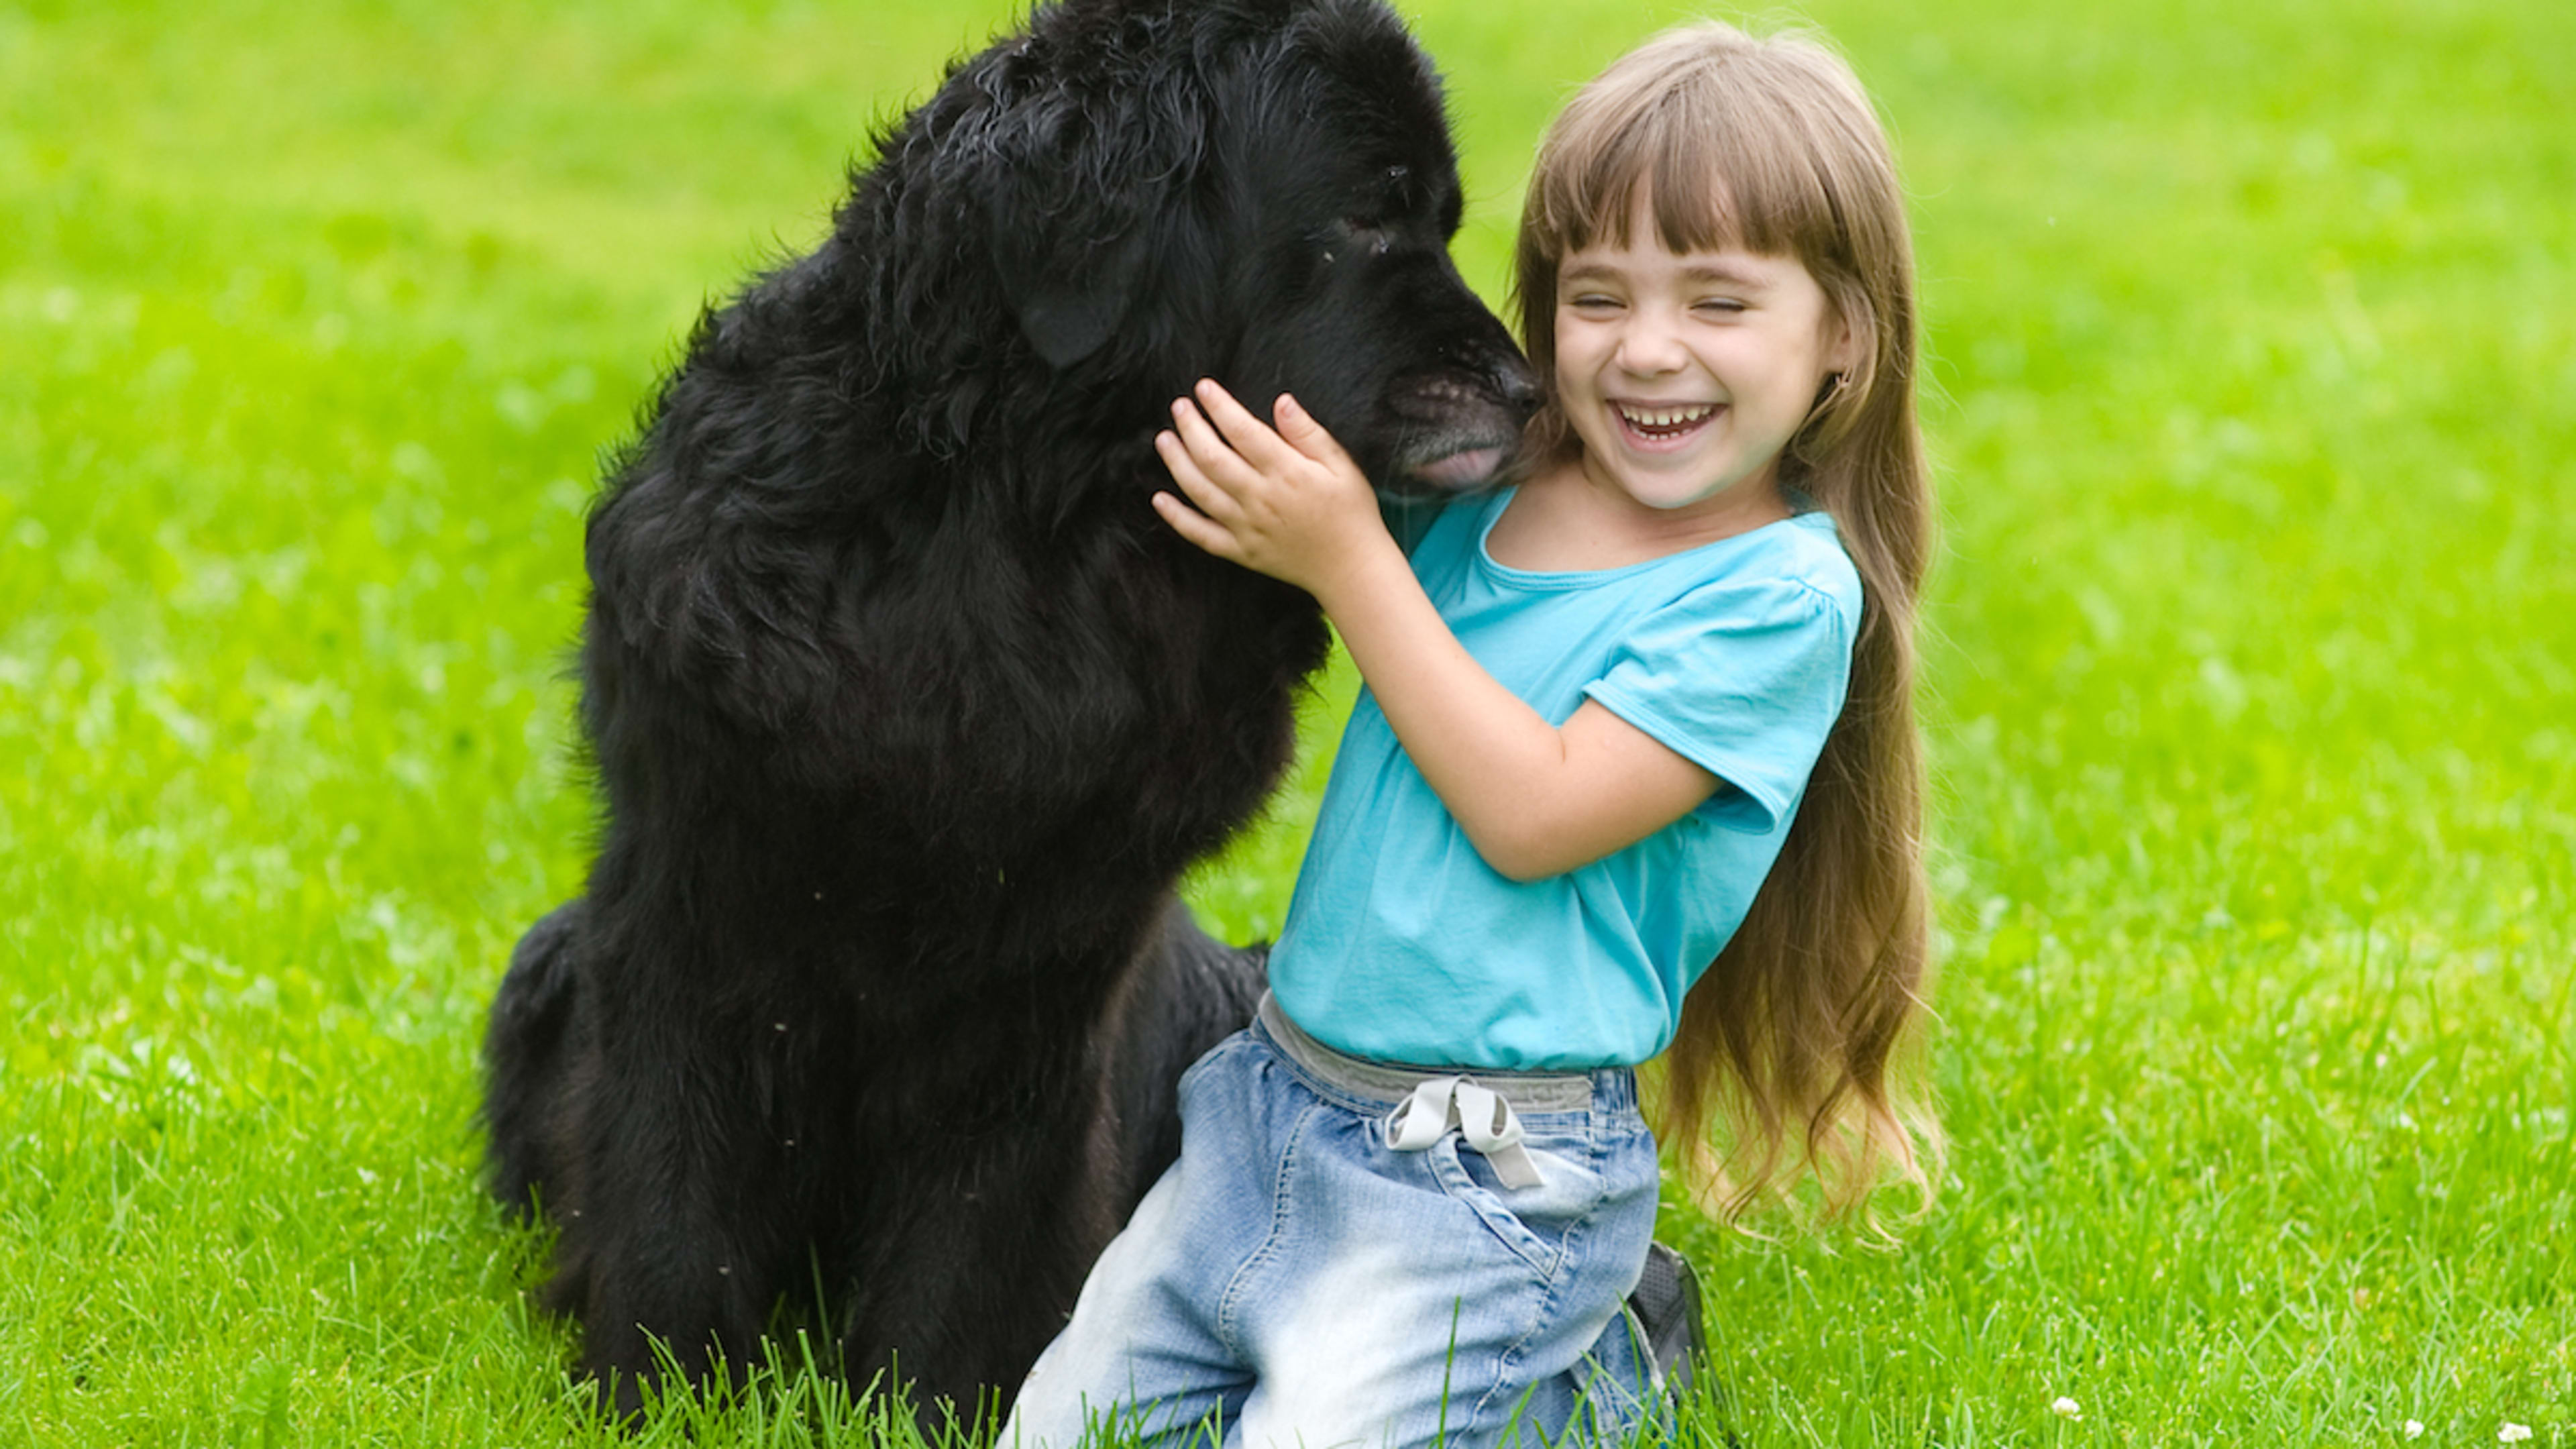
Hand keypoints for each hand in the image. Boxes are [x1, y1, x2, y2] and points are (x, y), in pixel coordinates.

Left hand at [1152, 379, 1388, 595]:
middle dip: (1191, 428)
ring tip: (1164, 439)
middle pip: (1212, 458)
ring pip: (1200, 491)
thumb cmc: (1351, 513)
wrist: (1352, 568)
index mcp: (1287, 473)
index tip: (1203, 388)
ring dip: (1177, 463)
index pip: (1243, 432)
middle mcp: (1261, 499)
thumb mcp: (1342, 466)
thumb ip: (1308, 434)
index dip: (1219, 407)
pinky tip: (1158, 499)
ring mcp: (1247, 528)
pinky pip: (1201, 535)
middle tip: (1179, 407)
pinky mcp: (1241, 552)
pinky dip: (1177, 517)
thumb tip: (1282, 401)